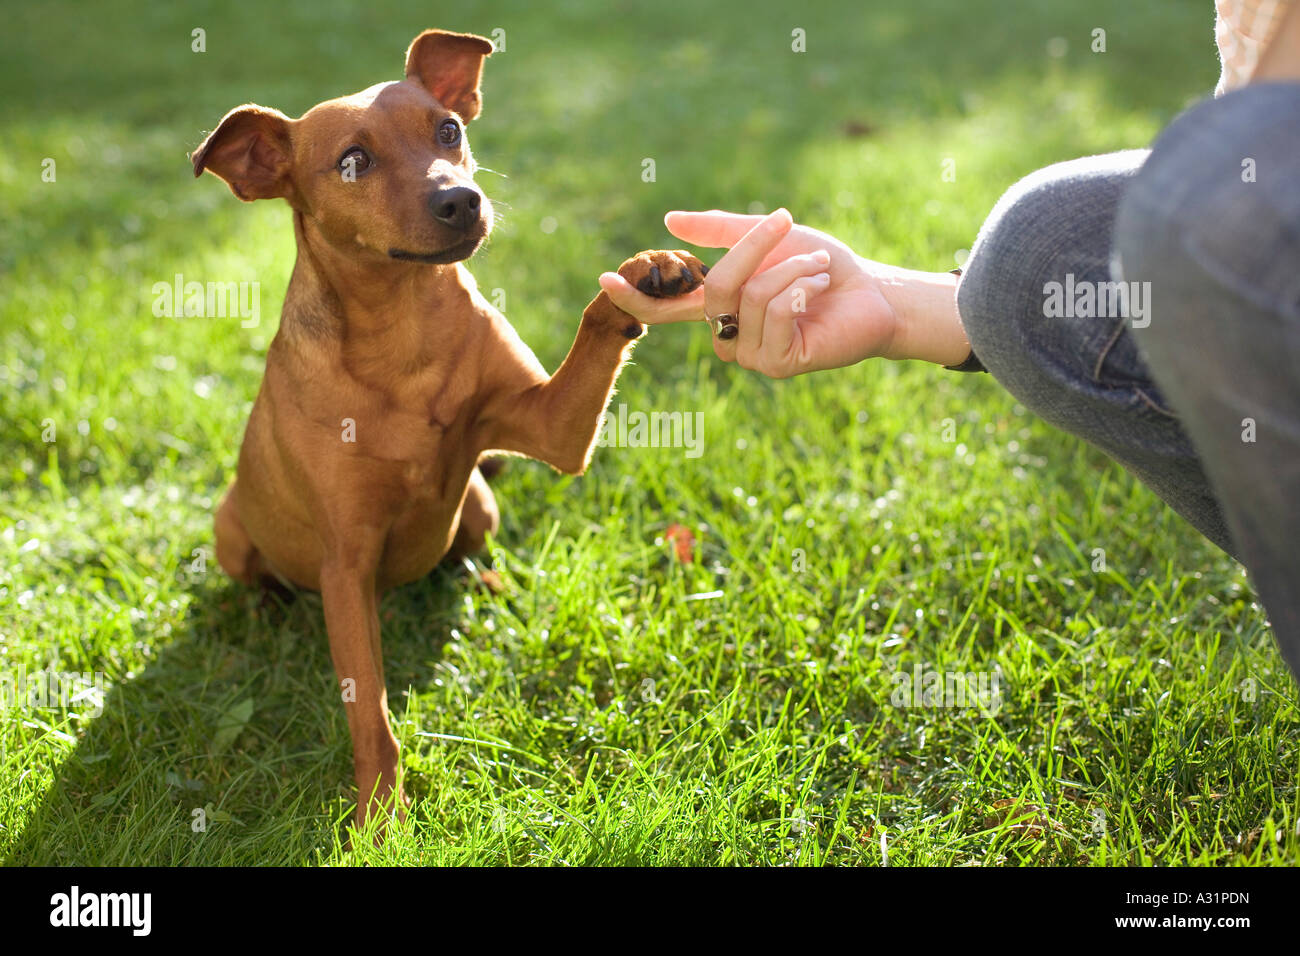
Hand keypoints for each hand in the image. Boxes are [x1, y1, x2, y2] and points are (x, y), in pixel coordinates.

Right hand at [599, 209, 903, 377]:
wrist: (873, 292)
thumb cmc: (822, 265)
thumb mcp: (769, 236)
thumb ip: (721, 231)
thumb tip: (668, 220)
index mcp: (718, 308)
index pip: (665, 308)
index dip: (633, 296)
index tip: (603, 277)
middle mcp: (726, 336)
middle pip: (714, 288)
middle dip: (751, 248)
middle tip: (787, 222)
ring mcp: (749, 355)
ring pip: (746, 298)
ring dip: (789, 268)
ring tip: (819, 264)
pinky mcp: (776, 365)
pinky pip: (771, 314)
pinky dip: (799, 288)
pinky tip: (820, 287)